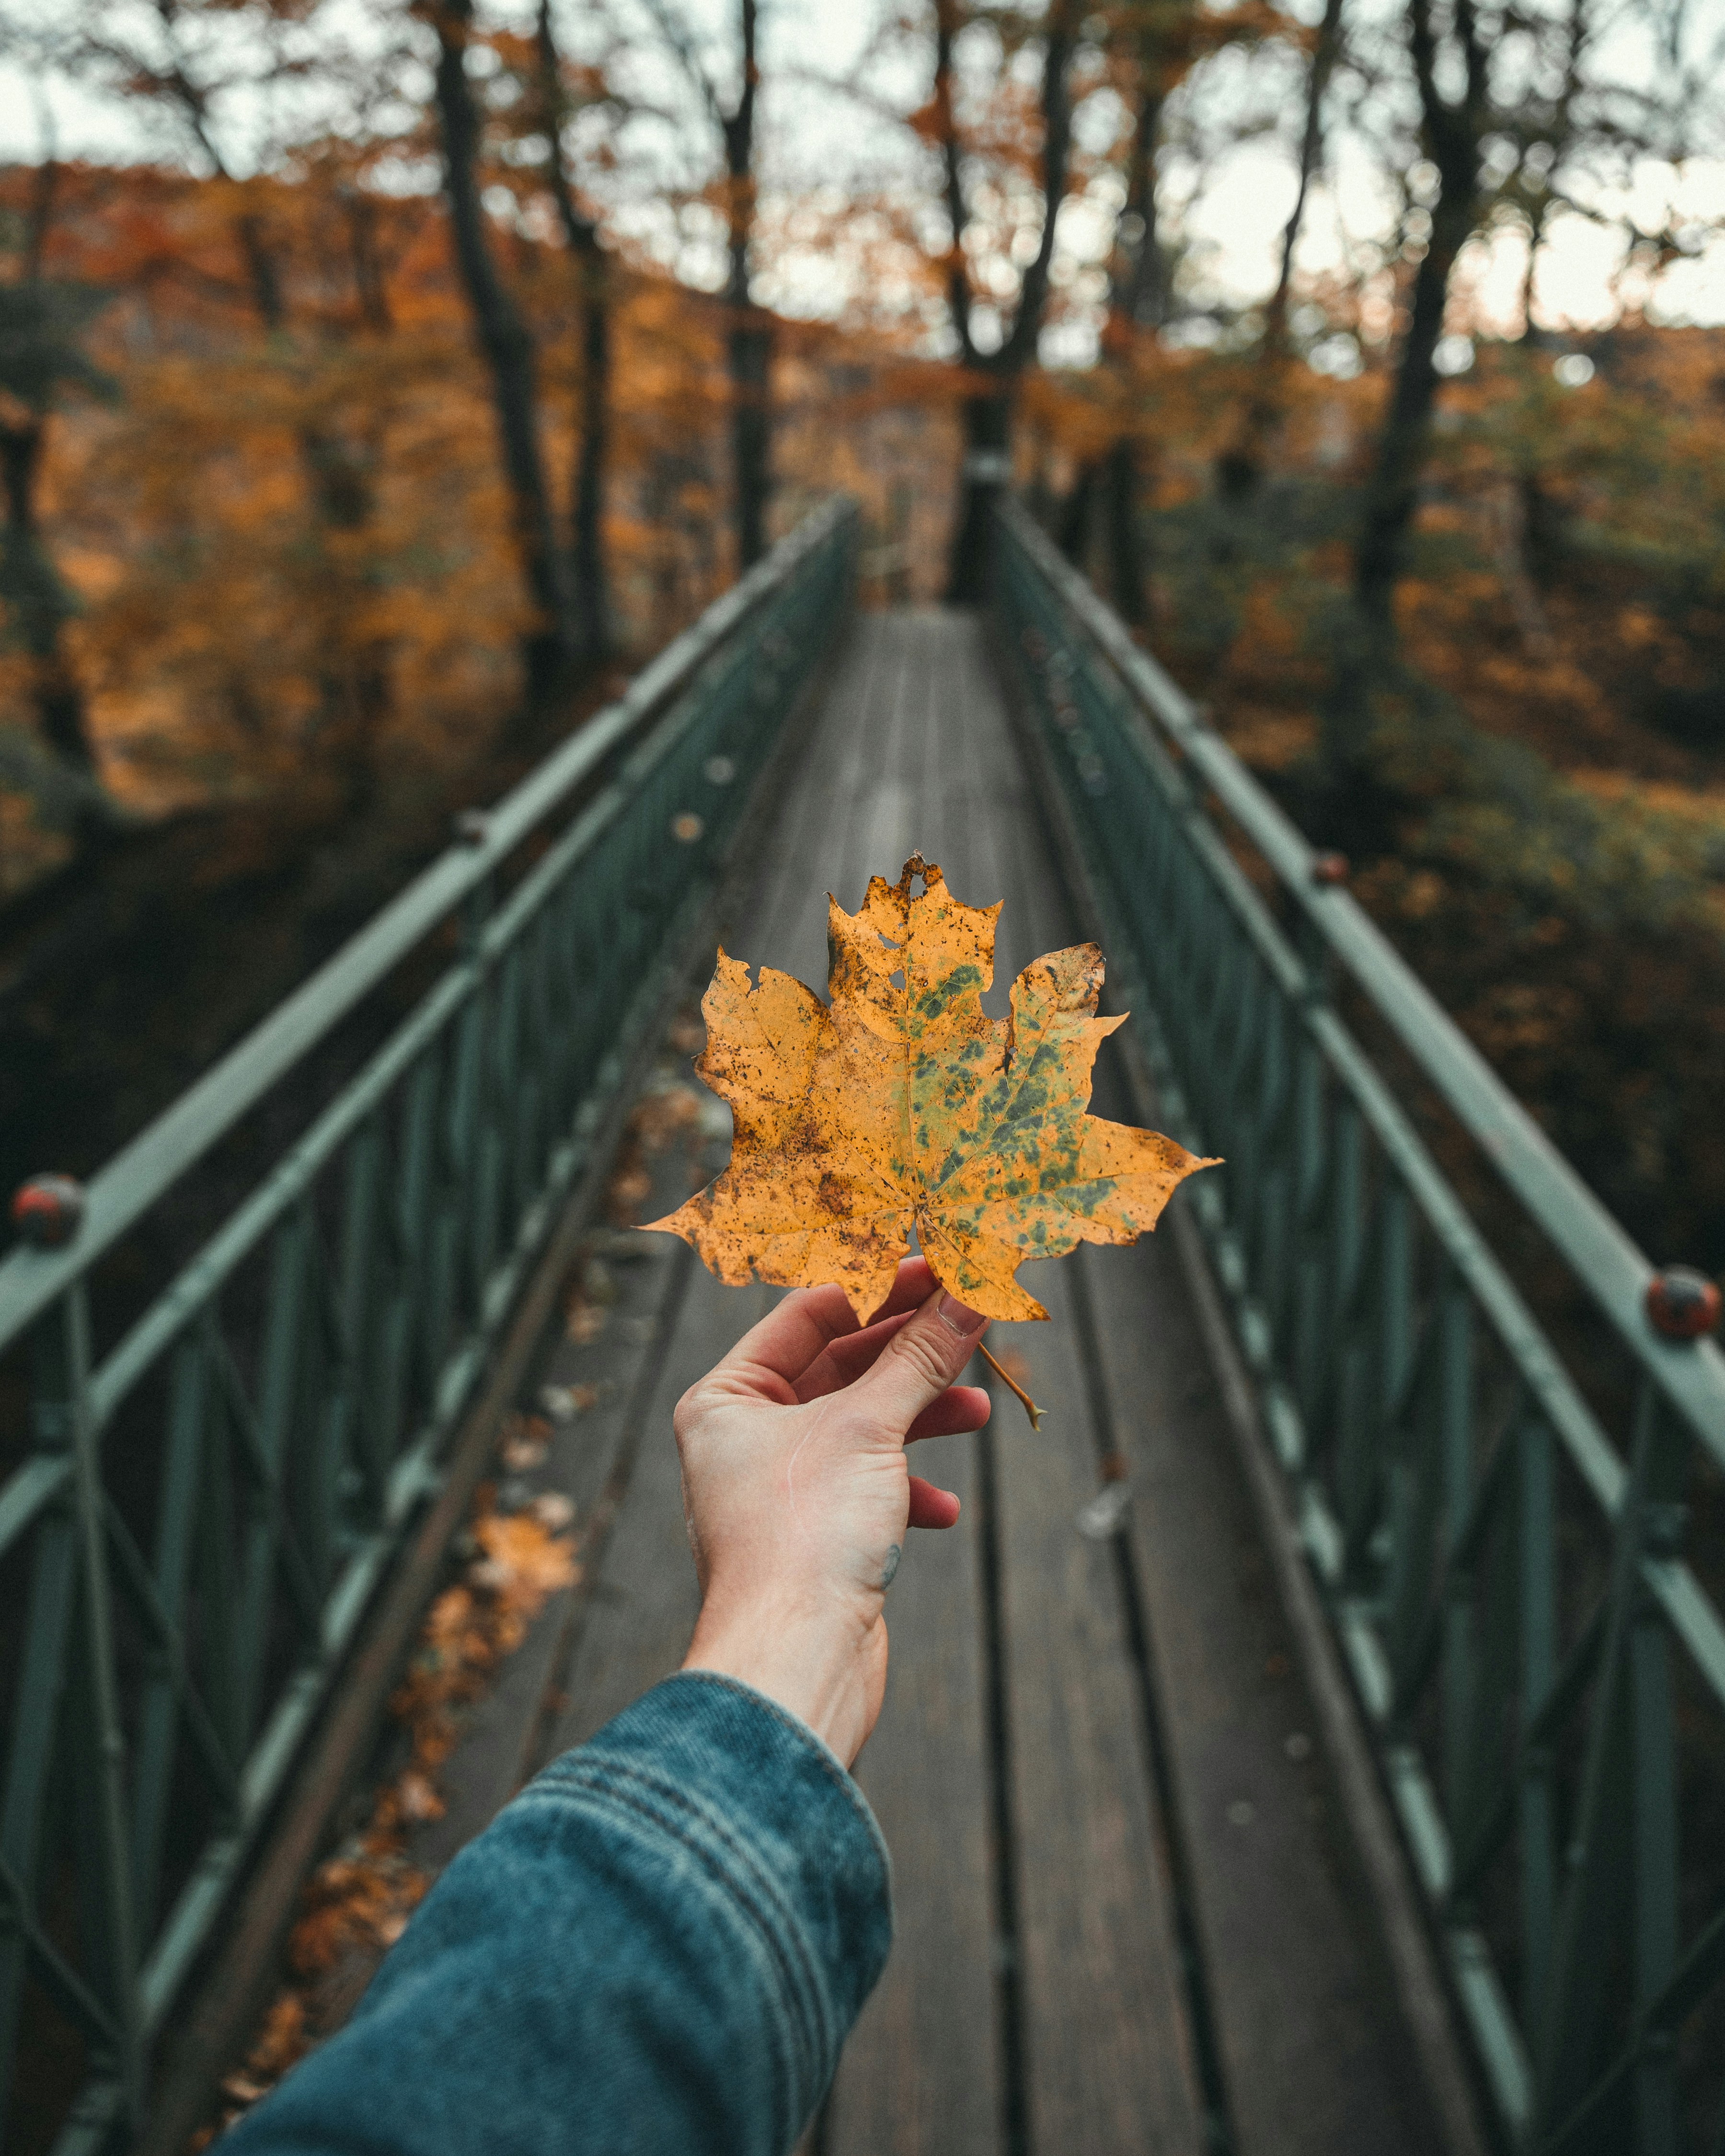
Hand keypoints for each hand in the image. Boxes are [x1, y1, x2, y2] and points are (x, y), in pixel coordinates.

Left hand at [676, 1257, 989, 1767]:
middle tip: (974, 1323)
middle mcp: (743, 1440)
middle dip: (910, 1354)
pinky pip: (867, 1491)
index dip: (879, 1287)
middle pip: (839, 1369)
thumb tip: (971, 1293)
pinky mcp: (812, 1541)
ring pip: (861, 1430)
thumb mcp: (871, 1427)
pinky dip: (908, 1491)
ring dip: (921, 1419)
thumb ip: (922, 1356)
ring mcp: (778, 1492)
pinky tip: (942, 1507)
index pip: (809, 1315)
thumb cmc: (804, 1537)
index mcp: (727, 1399)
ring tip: (978, 1411)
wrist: (792, 1665)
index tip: (943, 1269)